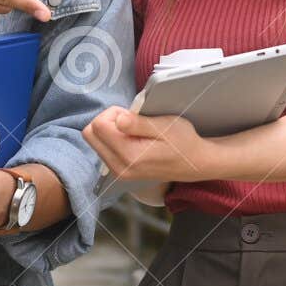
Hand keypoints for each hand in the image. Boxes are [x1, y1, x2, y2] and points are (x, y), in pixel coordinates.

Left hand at [83, 106, 212, 182]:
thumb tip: (117, 120)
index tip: (131, 114)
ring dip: (110, 130)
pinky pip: (103, 149)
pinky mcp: (119, 172)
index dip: (113, 113)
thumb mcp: (166, 126)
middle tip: (131, 119)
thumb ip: (139, 124)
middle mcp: (119, 167)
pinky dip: (113, 139)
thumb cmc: (183, 142)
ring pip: (95, 141)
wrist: (194, 163)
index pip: (98, 125)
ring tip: (134, 129)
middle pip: (91, 134)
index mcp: (129, 155)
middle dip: (107, 120)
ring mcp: (118, 172)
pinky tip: (132, 138)